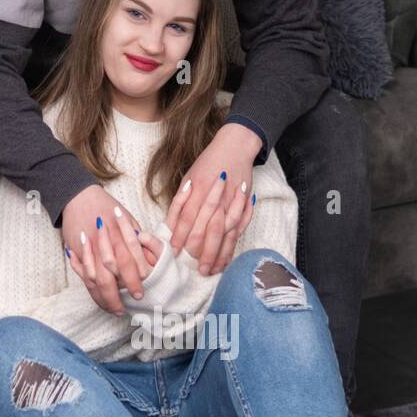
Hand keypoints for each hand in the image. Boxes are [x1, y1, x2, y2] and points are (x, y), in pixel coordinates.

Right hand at [62, 185, 162, 313]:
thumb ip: (137, 240)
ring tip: (112, 309)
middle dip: (116, 297)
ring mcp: (87, 251)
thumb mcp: (128, 219)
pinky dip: (90, 290)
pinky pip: (83, 276)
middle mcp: (102, 247)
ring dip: (102, 298)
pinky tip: (98, 299)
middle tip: (123, 309)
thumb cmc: (106, 207)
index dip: (133, 283)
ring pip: (93, 282)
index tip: (139, 294)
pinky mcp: (76, 253)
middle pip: (108, 279)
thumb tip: (148, 259)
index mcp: (118, 237)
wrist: (79, 197)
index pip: (128, 266)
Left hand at [164, 123, 258, 274]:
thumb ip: (182, 200)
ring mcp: (231, 203)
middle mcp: (215, 199)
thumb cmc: (209, 162)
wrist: (235, 147)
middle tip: (196, 270)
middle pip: (206, 231)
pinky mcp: (243, 206)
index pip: (187, 219)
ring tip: (211, 270)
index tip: (175, 252)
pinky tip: (226, 259)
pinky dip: (232, 246)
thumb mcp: (189, 177)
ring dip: (217, 255)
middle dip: (200, 253)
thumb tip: (172, 225)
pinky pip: (238, 231)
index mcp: (198, 189)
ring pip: (224, 235)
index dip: (180, 237)